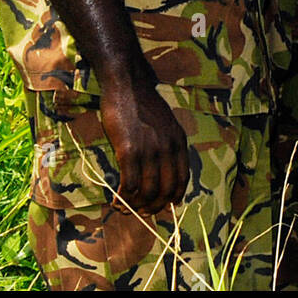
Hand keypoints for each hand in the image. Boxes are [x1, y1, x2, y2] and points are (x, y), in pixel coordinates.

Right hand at [99, 67, 189, 215]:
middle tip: (142, 212)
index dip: (173, 197)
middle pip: (166, 190)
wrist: (128, 86)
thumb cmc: (144, 104)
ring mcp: (149, 150)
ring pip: (147, 191)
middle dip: (154, 206)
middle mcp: (168, 149)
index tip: (165, 206)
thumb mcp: (167, 124)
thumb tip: (165, 170)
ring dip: (136, 205)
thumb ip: (169, 145)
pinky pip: (128, 184)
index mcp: (179, 142)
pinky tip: (116, 200)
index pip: (182, 179)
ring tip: (126, 208)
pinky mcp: (128, 151)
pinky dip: (123, 197)